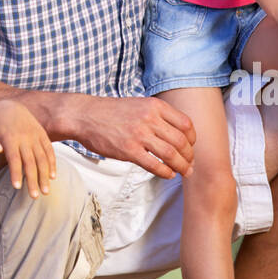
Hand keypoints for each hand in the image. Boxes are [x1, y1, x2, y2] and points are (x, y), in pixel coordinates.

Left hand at [0, 98, 55, 197]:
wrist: (8, 106)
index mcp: (10, 138)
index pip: (14, 158)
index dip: (15, 173)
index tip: (17, 187)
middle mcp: (24, 137)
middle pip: (30, 161)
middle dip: (33, 180)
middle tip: (35, 196)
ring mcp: (35, 135)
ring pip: (42, 157)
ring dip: (45, 175)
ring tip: (46, 191)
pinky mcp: (42, 134)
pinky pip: (49, 150)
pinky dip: (52, 163)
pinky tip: (53, 176)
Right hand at [63, 95, 195, 178]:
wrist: (85, 115)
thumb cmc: (112, 112)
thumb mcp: (139, 104)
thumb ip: (158, 115)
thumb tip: (178, 133)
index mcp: (154, 106)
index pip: (185, 124)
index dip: (192, 138)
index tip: (191, 147)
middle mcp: (149, 119)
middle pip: (181, 141)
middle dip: (189, 156)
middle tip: (190, 164)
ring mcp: (139, 135)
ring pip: (171, 154)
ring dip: (181, 166)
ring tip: (184, 172)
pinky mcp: (129, 150)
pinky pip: (155, 165)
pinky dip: (165, 172)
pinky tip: (168, 174)